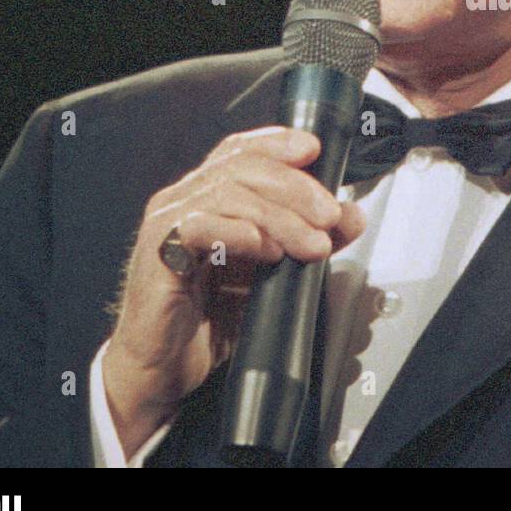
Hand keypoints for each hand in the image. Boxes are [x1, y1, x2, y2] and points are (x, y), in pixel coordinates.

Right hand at [102, 126, 364, 458]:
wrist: (165, 368)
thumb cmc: (210, 315)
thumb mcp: (272, 270)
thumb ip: (310, 237)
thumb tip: (351, 217)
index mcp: (208, 194)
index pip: (241, 149)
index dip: (277, 142)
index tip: (314, 150)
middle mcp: (184, 200)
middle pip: (242, 168)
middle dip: (296, 188)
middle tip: (329, 216)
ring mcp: (168, 224)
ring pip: (227, 194)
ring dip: (279, 216)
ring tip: (311, 244)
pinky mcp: (158, 255)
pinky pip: (198, 228)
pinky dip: (238, 234)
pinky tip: (266, 251)